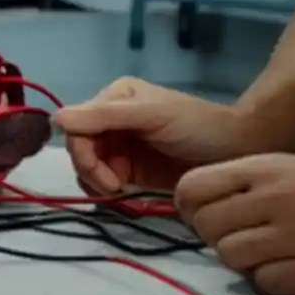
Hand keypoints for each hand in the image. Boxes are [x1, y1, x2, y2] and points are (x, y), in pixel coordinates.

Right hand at [54, 77, 246, 193]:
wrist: (239, 151)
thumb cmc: (198, 126)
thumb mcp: (152, 115)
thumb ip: (105, 116)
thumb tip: (55, 119)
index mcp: (112, 99)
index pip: (77, 127)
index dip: (83, 154)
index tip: (106, 178)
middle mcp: (110, 121)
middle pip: (79, 149)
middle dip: (91, 171)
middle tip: (115, 189)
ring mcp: (120, 146)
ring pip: (87, 168)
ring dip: (96, 183)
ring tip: (119, 192)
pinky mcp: (130, 170)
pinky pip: (102, 182)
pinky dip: (105, 191)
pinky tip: (121, 195)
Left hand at [176, 154, 294, 294]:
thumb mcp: (280, 170)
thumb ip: (239, 183)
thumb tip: (188, 206)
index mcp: (263, 168)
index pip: (191, 187)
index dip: (189, 207)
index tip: (204, 214)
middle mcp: (276, 196)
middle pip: (205, 225)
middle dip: (216, 235)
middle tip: (243, 234)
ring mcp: (294, 233)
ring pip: (228, 256)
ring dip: (243, 259)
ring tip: (268, 249)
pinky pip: (264, 281)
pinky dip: (272, 279)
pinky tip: (289, 265)